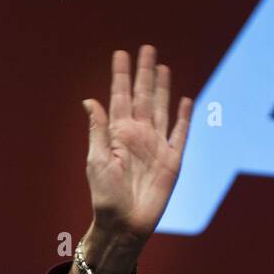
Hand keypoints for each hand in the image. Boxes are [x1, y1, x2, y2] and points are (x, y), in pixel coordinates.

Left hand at [83, 46, 191, 240]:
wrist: (124, 224)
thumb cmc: (105, 197)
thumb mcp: (96, 160)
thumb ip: (98, 129)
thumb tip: (89, 100)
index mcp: (118, 134)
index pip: (120, 97)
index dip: (121, 76)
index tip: (120, 54)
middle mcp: (138, 135)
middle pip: (144, 97)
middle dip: (144, 73)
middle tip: (146, 48)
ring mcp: (156, 146)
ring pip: (162, 109)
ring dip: (163, 88)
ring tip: (163, 67)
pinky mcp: (172, 160)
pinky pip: (180, 134)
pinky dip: (183, 117)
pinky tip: (185, 100)